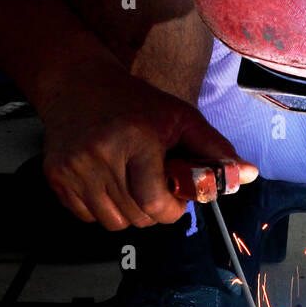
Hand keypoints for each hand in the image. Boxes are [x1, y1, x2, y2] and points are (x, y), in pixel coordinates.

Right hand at [37, 67, 257, 230]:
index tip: (175, 197)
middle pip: (137, 217)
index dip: (171, 209)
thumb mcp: (179, 117)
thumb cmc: (134, 102)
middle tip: (154, 184)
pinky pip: (88, 217)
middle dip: (153, 210)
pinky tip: (107, 181)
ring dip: (129, 212)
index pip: (155, 203)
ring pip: (113, 223)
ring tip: (131, 182)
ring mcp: (74, 168)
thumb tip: (248, 174)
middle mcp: (100, 154)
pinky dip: (103, 208)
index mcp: (136, 138)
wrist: (75, 83)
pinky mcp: (56, 177)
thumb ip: (215, 149)